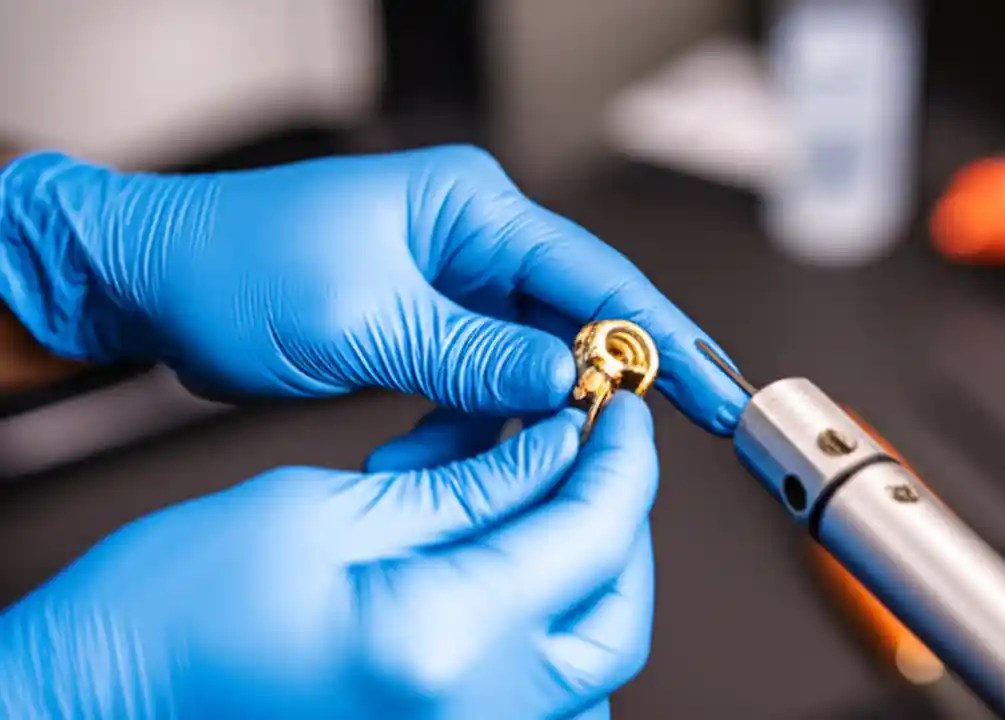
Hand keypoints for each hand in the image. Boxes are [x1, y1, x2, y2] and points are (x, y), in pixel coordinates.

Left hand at [0, 148, 745, 431]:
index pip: (593, 276)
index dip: (662, 337)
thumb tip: (564, 379)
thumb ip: (470, 353)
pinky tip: (445, 452)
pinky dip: (477, 427)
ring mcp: (450, 285)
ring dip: (526, 418)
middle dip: (611, 384)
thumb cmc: (231, 267)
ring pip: (530, 361)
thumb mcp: (361, 317)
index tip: (713, 386)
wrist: (150, 280)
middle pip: (576, 318)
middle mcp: (470, 239)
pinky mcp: (427, 327)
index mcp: (468, 207)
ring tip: (494, 458)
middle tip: (653, 438)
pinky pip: (483, 382)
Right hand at [0, 397, 655, 718]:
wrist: (103, 697)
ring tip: (538, 496)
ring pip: (590, 663)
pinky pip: (545, 697)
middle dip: (619, 521)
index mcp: (441, 644)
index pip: (591, 538)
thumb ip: (466, 485)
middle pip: (617, 617)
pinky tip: (501, 559)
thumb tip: (558, 445)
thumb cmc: (172, 607)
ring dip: (586, 571)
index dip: (622, 460)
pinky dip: (548, 623)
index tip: (617, 410)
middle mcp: (475, 717)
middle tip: (591, 449)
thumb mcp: (328, 507)